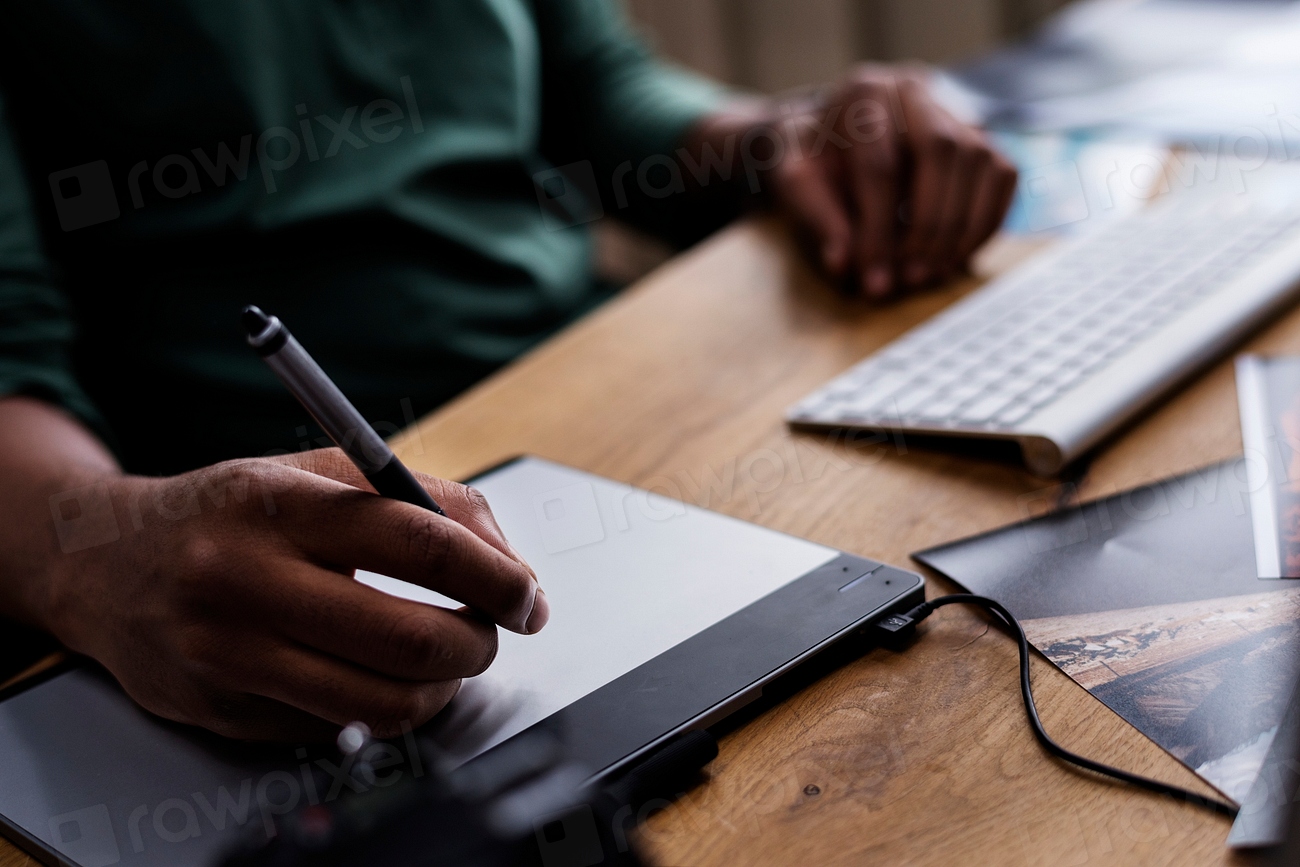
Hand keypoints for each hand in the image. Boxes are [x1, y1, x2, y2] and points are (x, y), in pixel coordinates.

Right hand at [37, 449, 545, 740]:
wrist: (101, 560)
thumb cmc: (228, 512)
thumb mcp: (316, 473)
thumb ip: (419, 499)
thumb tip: (506, 563)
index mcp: (281, 505)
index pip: (425, 544)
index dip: (498, 577)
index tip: (527, 596)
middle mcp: (246, 581)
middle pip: (413, 641)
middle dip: (479, 644)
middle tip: (488, 632)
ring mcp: (229, 656)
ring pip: (383, 705)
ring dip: (441, 690)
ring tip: (442, 660)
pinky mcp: (222, 712)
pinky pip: (337, 730)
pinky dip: (379, 708)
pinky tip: (372, 675)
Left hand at [770, 66, 1016, 298]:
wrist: (836, 133)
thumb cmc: (817, 160)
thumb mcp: (798, 182)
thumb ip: (817, 217)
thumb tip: (844, 263)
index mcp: (863, 93)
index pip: (880, 165)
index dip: (878, 230)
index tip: (873, 278)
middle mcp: (914, 89)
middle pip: (940, 150)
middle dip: (929, 224)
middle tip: (912, 277)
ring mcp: (953, 107)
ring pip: (979, 159)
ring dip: (961, 227)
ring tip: (933, 274)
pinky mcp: (980, 133)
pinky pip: (1003, 173)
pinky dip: (988, 220)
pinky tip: (959, 256)